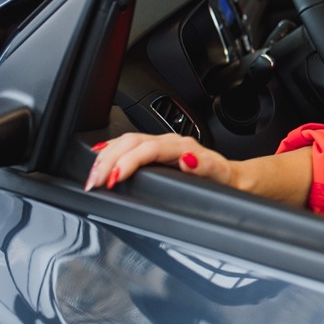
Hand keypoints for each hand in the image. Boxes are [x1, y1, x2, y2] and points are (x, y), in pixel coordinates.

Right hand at [84, 133, 234, 190]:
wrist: (232, 178)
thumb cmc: (225, 179)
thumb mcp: (220, 176)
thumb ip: (206, 167)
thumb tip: (188, 160)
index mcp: (183, 146)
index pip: (148, 148)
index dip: (128, 161)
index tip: (113, 178)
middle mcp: (170, 142)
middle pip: (131, 142)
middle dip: (108, 160)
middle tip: (94, 182)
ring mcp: (161, 145)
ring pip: (126, 142)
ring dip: (106, 158)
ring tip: (92, 176)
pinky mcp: (155, 150)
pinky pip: (128, 146)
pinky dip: (110, 152)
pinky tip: (99, 160)